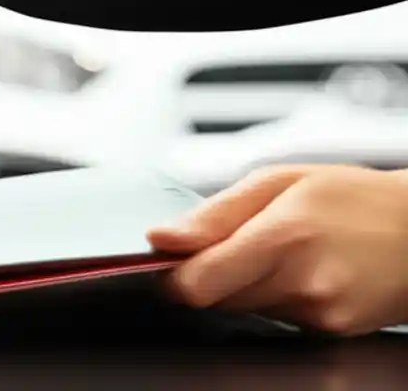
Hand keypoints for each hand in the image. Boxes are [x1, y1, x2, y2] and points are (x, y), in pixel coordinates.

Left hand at [148, 164, 407, 334]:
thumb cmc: (353, 197)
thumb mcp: (278, 181)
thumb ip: (213, 214)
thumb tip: (161, 239)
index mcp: (281, 237)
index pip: (196, 285)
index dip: (173, 276)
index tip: (173, 262)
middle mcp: (302, 283)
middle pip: (215, 299)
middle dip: (214, 273)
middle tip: (245, 242)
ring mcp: (320, 314)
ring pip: (244, 309)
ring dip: (247, 285)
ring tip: (285, 253)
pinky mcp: (332, 332)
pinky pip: (276, 319)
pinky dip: (278, 298)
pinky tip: (306, 273)